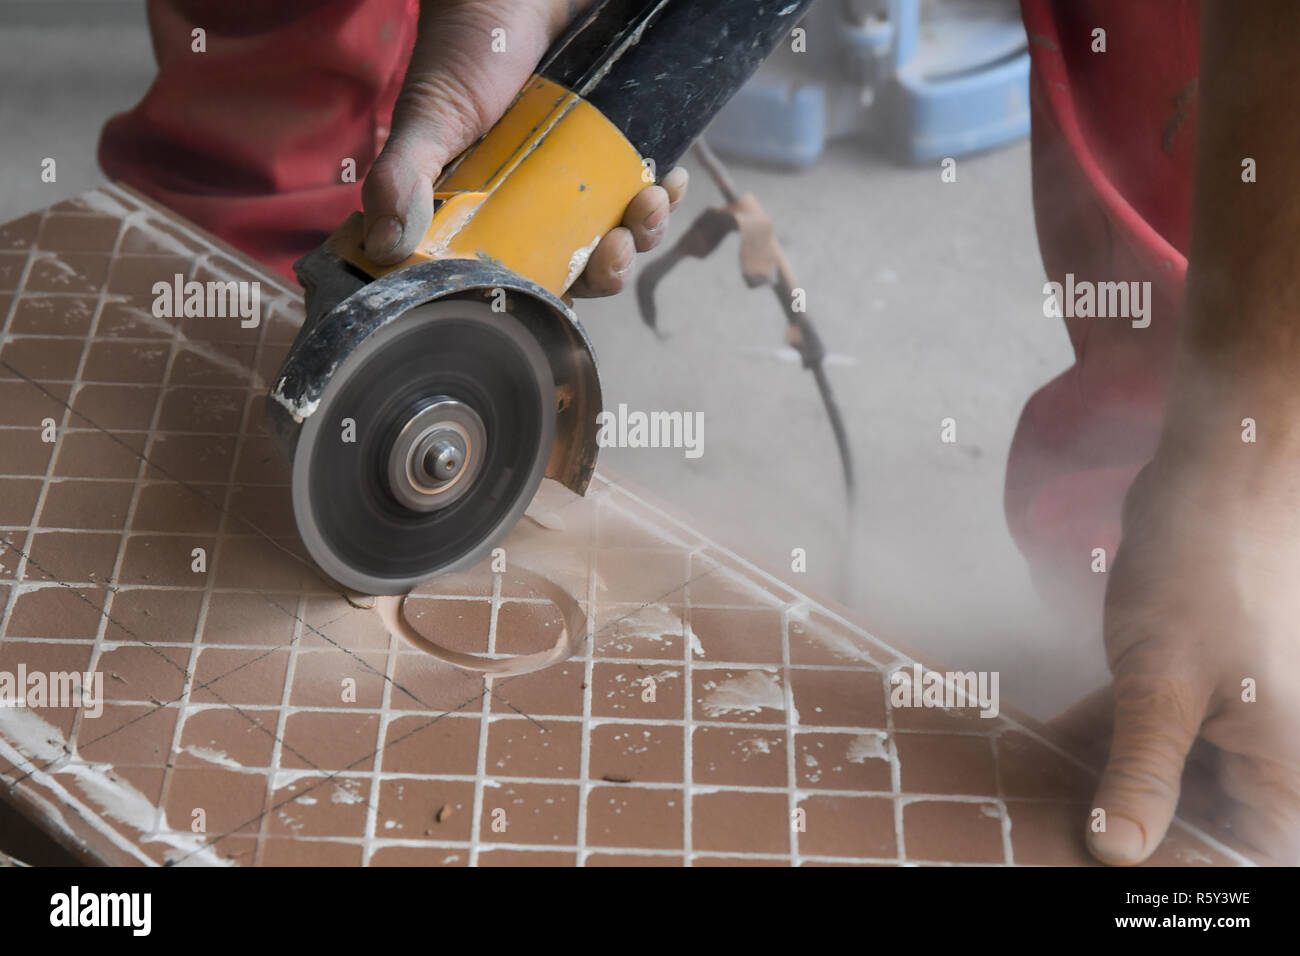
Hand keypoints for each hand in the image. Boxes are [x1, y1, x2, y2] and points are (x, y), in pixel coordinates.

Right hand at [360, 0, 686, 295]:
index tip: (569, 286)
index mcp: (491, 211)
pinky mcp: (616, 143)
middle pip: (582, 264)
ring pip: (623, 228)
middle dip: (609, 268)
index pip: (525, 276)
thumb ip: (405, 175)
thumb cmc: (465, 46)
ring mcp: (580, 173)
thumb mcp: (430, 114)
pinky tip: (672, 179)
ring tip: (652, 202)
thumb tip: (384, 246)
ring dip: (646, 231)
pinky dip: (666, 191)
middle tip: (617, 245)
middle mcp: (538, 200)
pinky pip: (648, 183)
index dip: (552, 294)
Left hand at [1086, 413, 1299, 864]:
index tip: (1110, 872)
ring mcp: (1235, 710)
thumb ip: (1142, 773)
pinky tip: (1048, 752)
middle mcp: (1271, 745)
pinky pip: (1151, 726)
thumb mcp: (1163, 687)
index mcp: (1290, 764)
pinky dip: (1106, 737)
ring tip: (1042, 803)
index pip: (1241, 852)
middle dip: (1132, 825)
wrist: (1218, 471)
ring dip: (1109, 781)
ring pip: (1170, 770)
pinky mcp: (1196, 678)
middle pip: (1203, 816)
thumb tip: (1117, 851)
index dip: (1177, 865)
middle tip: (1056, 841)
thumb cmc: (1210, 571)